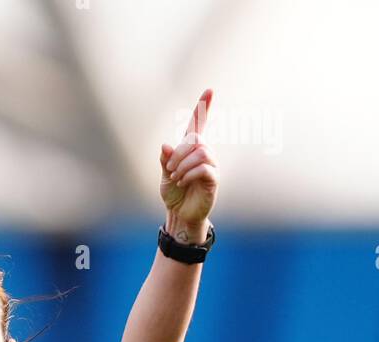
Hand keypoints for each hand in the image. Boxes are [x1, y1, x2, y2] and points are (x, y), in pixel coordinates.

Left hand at [160, 88, 218, 239]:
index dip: (203, 107)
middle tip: (169, 169)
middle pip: (196, 139)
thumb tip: (166, 145)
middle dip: (179, 152)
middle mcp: (203, 153)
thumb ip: (165, 160)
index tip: (210, 90)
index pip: (198, 124)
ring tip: (175, 177)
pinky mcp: (213, 179)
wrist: (180, 214)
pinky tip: (182, 182)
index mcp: (191, 149)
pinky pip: (205, 168)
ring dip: (184, 164)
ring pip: (201, 152)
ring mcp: (210, 165)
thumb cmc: (174, 194)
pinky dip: (190, 174)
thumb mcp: (165, 175)